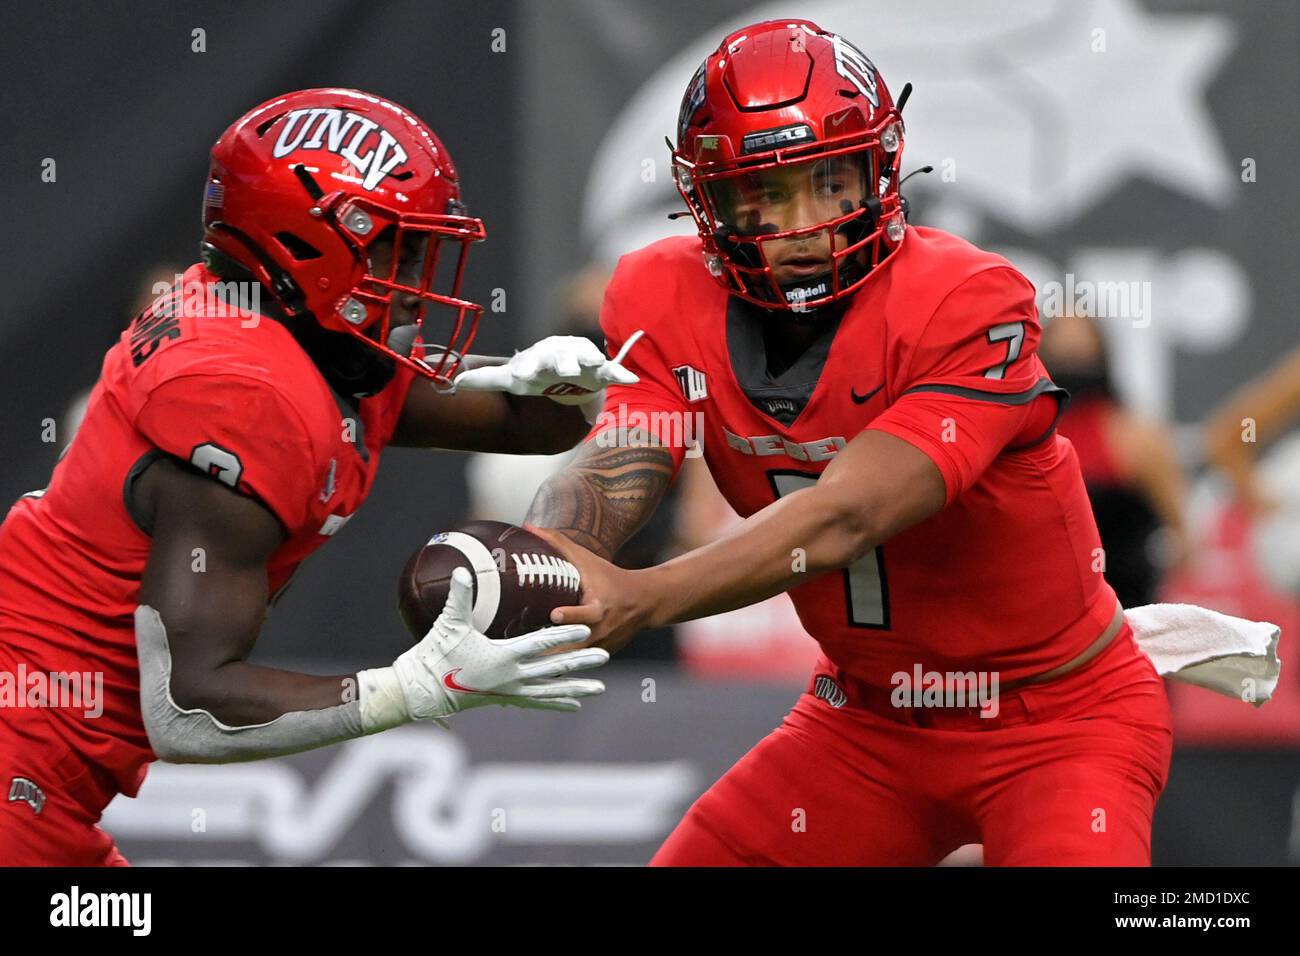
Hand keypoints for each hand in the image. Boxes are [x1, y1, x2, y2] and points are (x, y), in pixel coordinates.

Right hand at [393, 567, 607, 717]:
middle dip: (581, 661)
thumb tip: (459, 570)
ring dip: (576, 688)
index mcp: (503, 656)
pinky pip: (538, 702)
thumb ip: (458, 597)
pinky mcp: (506, 699)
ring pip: (551, 690)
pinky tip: (575, 705)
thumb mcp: (449, 623)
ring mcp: (510, 690)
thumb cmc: (436, 654)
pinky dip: (557, 702)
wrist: (425, 690)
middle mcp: (512, 677)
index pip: (541, 643)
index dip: (564, 633)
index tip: (586, 628)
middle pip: (554, 668)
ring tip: (600, 689)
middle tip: (606, 656)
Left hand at [452, 332, 642, 404]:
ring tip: (593, 364)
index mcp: (538, 358)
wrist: (567, 375)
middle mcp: (560, 356)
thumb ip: (486, 379)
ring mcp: (582, 361)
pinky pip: (613, 370)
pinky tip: (630, 378)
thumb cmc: (538, 376)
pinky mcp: (601, 371)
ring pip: (586, 358)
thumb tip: (454, 381)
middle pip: (560, 356)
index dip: (526, 367)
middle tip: (563, 369)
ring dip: (590, 360)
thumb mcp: (514, 379)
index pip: (530, 361)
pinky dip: (621, 372)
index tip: (521, 375)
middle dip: (562, 361)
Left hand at [529, 528, 657, 653]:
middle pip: (573, 645)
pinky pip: (575, 663)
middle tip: (525, 647)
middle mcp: (601, 631)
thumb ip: (558, 544)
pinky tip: (538, 664)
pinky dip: (559, 664)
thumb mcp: (587, 560)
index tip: (554, 614)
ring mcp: (600, 647)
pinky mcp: (599, 656)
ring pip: (571, 660)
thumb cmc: (609, 577)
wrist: (644, 602)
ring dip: (551, 659)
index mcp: (599, 608)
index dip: (570, 615)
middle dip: (550, 647)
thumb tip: (529, 528)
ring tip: (524, 659)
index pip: (584, 614)